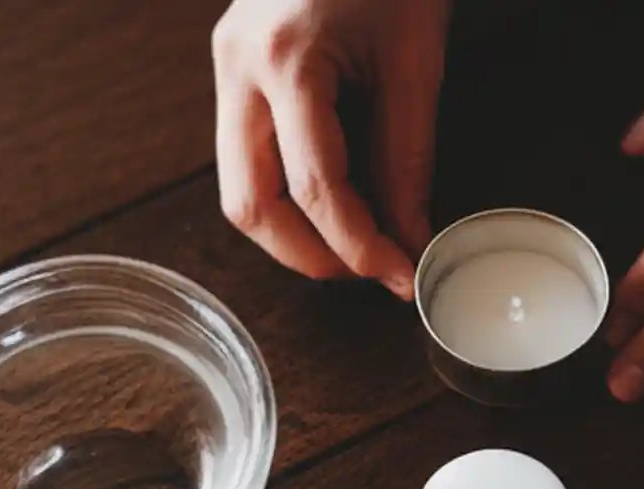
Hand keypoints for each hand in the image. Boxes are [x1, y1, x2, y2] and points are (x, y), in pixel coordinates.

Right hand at [212, 0, 450, 299]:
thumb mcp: (416, 61)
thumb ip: (409, 157)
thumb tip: (411, 235)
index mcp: (288, 58)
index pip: (317, 187)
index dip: (361, 246)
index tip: (400, 275)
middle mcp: (239, 66)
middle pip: (249, 204)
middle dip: (309, 256)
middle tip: (367, 271)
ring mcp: (227, 66)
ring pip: (238, 188)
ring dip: (292, 233)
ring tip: (353, 244)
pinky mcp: (233, 68)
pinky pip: (246, 155)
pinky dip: (286, 194)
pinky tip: (332, 203)